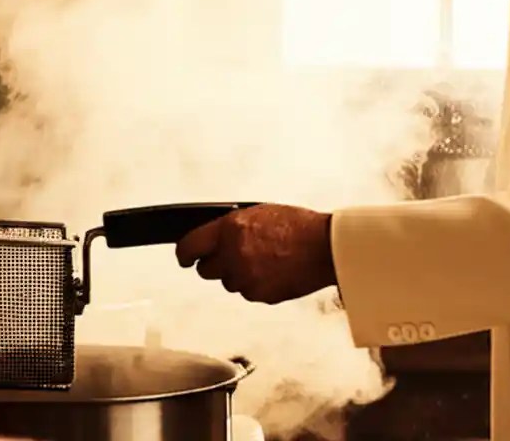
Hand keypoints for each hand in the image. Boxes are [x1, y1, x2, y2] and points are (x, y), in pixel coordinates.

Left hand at [175, 203, 336, 303]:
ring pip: (228, 282)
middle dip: (214, 264)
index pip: (189, 246)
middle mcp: (233, 255)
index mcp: (231, 229)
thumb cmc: (300, 226)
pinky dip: (255, 285)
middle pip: (204, 270)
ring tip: (262, 262)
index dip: (184, 253)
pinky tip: (273, 272)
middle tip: (230, 258)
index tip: (184, 257)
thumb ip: (234, 227)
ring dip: (237, 275)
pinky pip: (247, 292)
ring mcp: (245, 278)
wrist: (326, 247)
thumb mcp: (260, 213)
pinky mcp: (259, 295)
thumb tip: (218, 236)